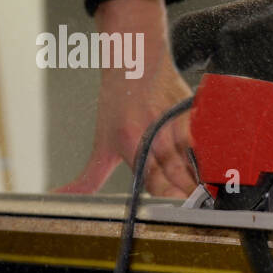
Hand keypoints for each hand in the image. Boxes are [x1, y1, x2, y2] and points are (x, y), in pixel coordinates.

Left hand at [55, 0, 196, 196]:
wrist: (137, 60)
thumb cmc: (118, 103)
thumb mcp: (100, 144)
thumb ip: (87, 179)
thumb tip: (58, 197)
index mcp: (132, 145)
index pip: (157, 189)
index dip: (170, 204)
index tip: (176, 211)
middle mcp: (157, 137)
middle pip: (182, 182)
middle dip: (190, 198)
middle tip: (196, 208)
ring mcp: (179, 126)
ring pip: (200, 166)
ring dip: (205, 182)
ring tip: (208, 192)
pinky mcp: (197, 117)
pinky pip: (211, 147)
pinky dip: (214, 161)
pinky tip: (215, 169)